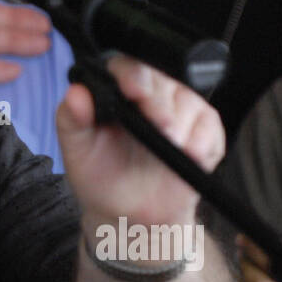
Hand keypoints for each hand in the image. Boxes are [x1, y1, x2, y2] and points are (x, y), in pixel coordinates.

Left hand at [57, 54, 223, 230]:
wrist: (129, 213)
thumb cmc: (100, 176)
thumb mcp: (77, 151)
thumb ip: (72, 119)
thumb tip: (75, 93)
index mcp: (116, 91)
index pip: (127, 67)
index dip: (132, 76)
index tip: (133, 92)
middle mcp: (149, 93)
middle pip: (161, 81)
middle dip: (160, 104)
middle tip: (161, 127)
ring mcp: (178, 109)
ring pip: (188, 100)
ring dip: (183, 124)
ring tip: (172, 145)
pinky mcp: (202, 128)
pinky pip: (210, 124)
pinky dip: (203, 140)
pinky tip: (191, 154)